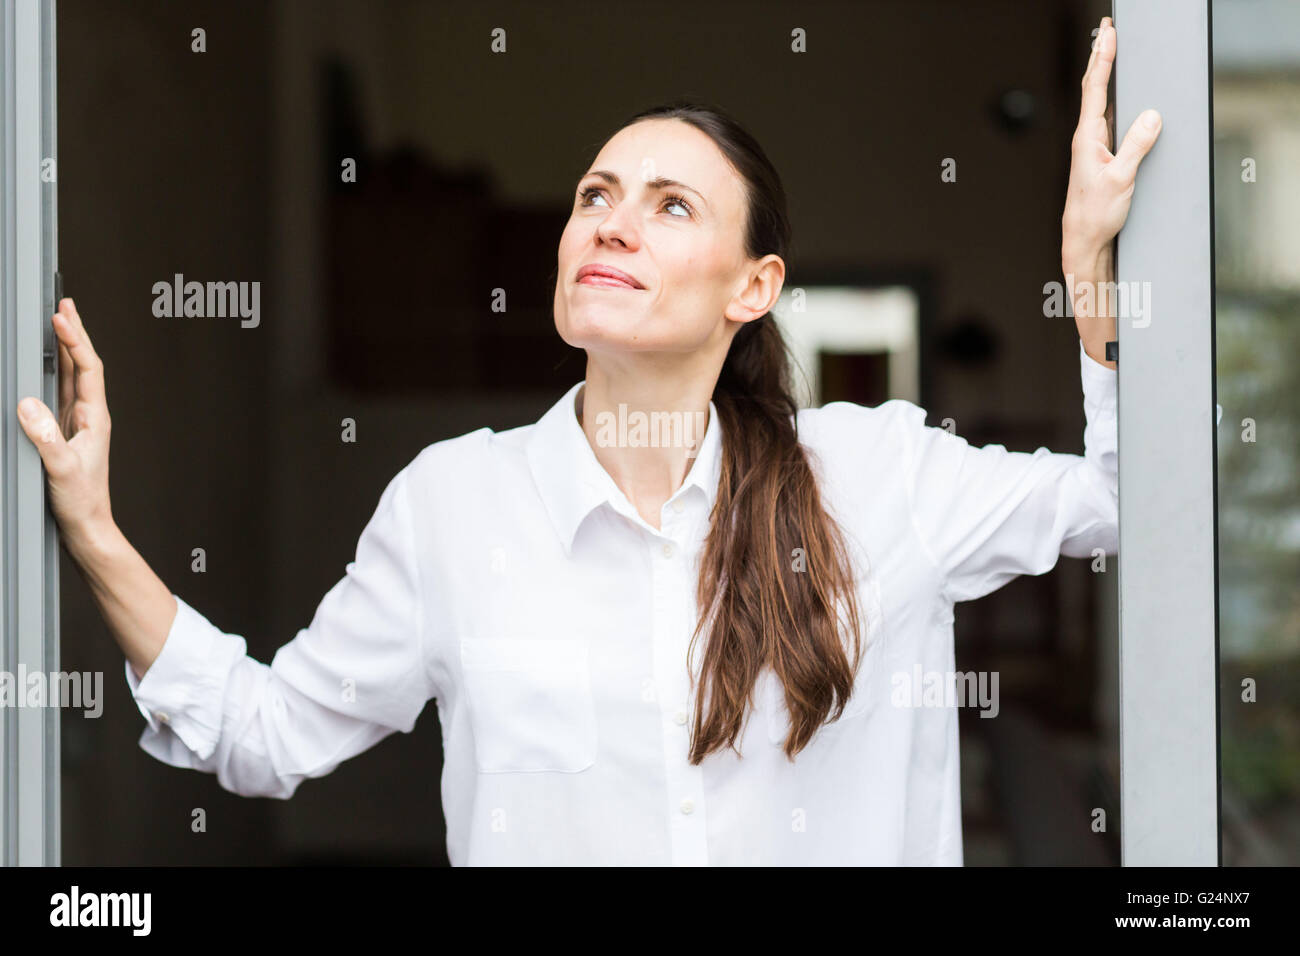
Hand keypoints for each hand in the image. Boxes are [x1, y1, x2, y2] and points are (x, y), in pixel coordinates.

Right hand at [16, 297, 115, 544]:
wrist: (87, 527)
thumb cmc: (82, 503)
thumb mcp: (60, 469)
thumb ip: (45, 438)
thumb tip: (29, 404)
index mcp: (96, 419)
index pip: (89, 369)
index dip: (76, 340)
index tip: (61, 317)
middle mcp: (91, 418)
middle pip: (85, 366)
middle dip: (75, 333)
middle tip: (65, 305)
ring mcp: (79, 424)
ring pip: (74, 378)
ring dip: (67, 349)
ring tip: (58, 324)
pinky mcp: (67, 434)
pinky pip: (62, 394)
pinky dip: (57, 373)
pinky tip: (50, 366)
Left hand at [1062, 16, 1162, 356]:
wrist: (1083, 242)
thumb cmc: (1096, 214)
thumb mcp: (1121, 179)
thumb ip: (1136, 146)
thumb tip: (1151, 116)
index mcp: (1087, 138)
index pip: (1095, 89)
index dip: (1103, 58)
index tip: (1108, 33)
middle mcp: (1086, 138)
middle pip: (1094, 88)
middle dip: (1101, 56)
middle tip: (1107, 29)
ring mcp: (1092, 146)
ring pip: (1099, 102)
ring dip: (1104, 74)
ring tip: (1108, 48)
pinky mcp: (1099, 156)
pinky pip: (1107, 119)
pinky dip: (1110, 98)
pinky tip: (1115, 93)